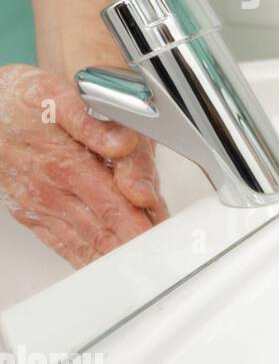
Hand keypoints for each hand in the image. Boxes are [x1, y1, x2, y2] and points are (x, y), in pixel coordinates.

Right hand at [0, 64, 166, 266]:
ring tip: (147, 265)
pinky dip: (89, 258)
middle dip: (137, 246)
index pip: (115, 205)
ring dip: (117, 257)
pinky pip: (64, 245)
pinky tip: (108, 265)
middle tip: (167, 258)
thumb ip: (95, 124)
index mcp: (66, 164)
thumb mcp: (60, 97)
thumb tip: (122, 143)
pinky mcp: (31, 215)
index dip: (143, 225)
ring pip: (86, 244)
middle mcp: (51, 192)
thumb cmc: (26, 102)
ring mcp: (40, 207)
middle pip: (105, 231)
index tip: (167, 239)